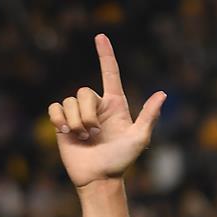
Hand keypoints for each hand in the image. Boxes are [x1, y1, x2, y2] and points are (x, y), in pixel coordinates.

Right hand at [50, 34, 166, 189]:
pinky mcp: (63, 123)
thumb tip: (162, 94)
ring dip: (75, 122)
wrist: (99, 179)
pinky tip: (66, 133)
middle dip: (87, 113)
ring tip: (83, 139)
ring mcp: (79, 114)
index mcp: (115, 104)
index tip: (100, 37)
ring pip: (69, 101)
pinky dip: (59, 120)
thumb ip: (149, 116)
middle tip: (94, 133)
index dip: (105, 54)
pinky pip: (55, 108)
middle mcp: (96, 106)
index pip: (110, 73)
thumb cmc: (121, 161)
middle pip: (83, 91)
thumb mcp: (139, 139)